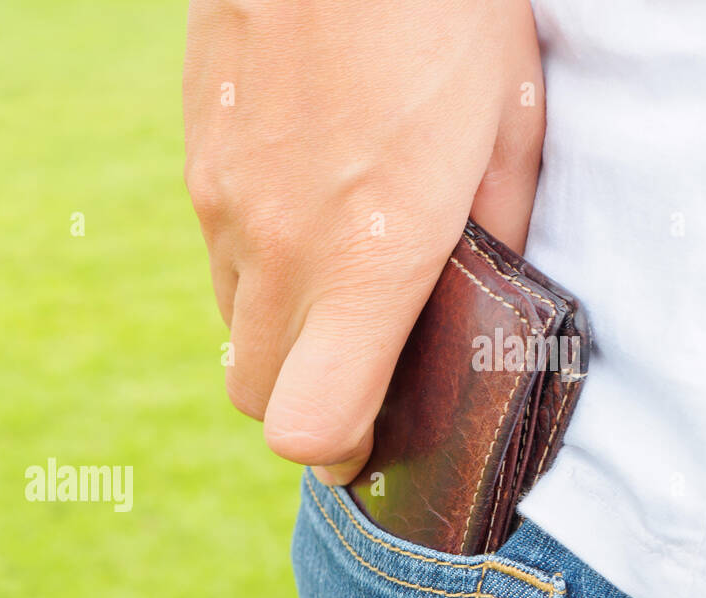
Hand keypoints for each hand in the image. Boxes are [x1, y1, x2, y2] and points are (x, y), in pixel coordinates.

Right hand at [184, 0, 543, 482]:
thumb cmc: (437, 10)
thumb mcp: (509, 126)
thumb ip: (492, 237)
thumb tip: (468, 304)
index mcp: (367, 257)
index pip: (307, 424)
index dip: (338, 447)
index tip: (368, 430)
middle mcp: (278, 250)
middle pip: (255, 396)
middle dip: (303, 396)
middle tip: (355, 356)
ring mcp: (222, 210)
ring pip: (234, 325)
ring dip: (280, 326)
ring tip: (334, 260)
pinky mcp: (197, 170)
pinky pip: (220, 254)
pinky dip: (257, 260)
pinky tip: (302, 197)